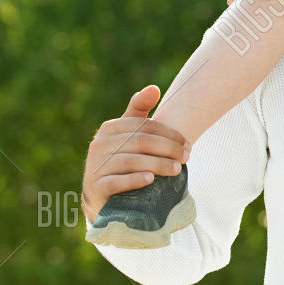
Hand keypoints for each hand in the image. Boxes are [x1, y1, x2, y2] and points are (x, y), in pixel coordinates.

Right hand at [81, 86, 189, 221]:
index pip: (145, 126)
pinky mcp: (95, 187)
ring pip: (131, 161)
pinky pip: (116, 181)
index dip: (170, 134)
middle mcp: (99, 145)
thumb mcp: (128, 133)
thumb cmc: (120, 159)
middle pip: (141, 142)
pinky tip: (151, 179)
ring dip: (158, 165)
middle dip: (168, 149)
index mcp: (109, 128)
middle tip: (186, 157)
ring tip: (177, 170)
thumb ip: (139, 109)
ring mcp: (95, 166)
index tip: (188, 144)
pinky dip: (134, 179)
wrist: (100, 196)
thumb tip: (154, 88)